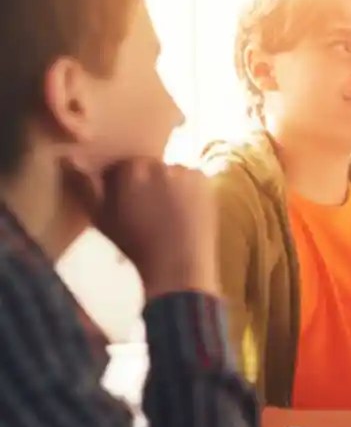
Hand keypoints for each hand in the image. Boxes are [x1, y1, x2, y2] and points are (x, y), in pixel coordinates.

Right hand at [64, 157, 217, 298]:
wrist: (178, 266)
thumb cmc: (135, 246)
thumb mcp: (101, 219)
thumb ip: (85, 188)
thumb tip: (69, 160)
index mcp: (131, 169)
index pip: (121, 168)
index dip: (120, 187)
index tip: (125, 207)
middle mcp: (159, 164)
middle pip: (147, 169)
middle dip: (145, 185)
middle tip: (147, 213)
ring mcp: (186, 171)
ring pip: (170, 174)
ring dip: (167, 187)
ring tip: (167, 216)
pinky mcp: (206, 182)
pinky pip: (191, 181)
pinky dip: (187, 192)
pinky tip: (183, 214)